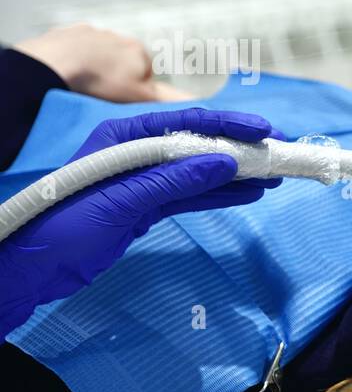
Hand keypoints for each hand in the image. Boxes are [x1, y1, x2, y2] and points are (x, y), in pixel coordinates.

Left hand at [0, 108, 279, 337]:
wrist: (32, 268)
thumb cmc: (64, 226)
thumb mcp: (120, 200)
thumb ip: (172, 179)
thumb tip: (225, 161)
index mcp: (123, 137)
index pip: (185, 123)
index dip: (228, 124)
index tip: (264, 129)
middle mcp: (136, 152)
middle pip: (199, 145)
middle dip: (241, 149)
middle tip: (280, 153)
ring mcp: (144, 181)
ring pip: (201, 172)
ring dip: (237, 174)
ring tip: (274, 176)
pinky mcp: (147, 207)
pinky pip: (193, 196)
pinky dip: (221, 195)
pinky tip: (249, 194)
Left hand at [14, 23, 191, 101]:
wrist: (56, 62)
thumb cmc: (100, 80)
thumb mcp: (141, 96)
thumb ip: (170, 100)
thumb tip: (199, 103)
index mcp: (140, 51)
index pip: (146, 73)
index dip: (137, 89)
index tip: (123, 98)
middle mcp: (119, 37)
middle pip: (123, 62)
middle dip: (115, 76)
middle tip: (102, 94)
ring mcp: (92, 33)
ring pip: (99, 55)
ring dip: (94, 67)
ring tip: (82, 84)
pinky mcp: (68, 33)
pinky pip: (74, 48)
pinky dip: (73, 59)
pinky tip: (67, 72)